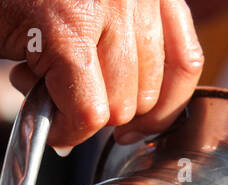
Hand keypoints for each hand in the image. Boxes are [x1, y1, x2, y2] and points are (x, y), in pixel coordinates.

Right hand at [0, 0, 204, 147]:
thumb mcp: (72, 4)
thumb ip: (111, 34)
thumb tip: (131, 99)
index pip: (184, 59)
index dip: (163, 105)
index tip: (135, 125)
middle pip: (151, 90)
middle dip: (112, 114)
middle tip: (68, 102)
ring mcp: (102, 3)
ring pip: (119, 106)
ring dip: (82, 120)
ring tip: (43, 91)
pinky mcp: (64, 29)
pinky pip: (86, 112)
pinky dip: (67, 130)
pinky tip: (45, 118)